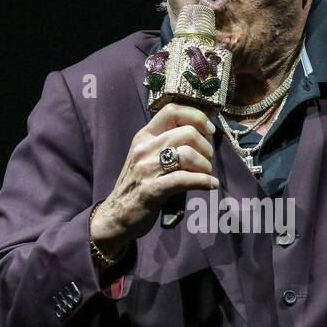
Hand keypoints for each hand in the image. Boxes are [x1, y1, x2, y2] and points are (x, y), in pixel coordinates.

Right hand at [90, 104, 218, 256]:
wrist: (116, 215)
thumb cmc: (136, 185)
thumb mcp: (145, 157)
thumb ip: (165, 143)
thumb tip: (201, 134)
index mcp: (144, 137)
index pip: (172, 110)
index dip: (196, 116)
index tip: (209, 130)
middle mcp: (144, 149)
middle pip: (187, 133)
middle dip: (206, 147)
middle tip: (207, 160)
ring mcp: (146, 169)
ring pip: (188, 154)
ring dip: (205, 165)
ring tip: (206, 174)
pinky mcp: (152, 190)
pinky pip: (185, 179)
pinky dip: (204, 181)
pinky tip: (210, 184)